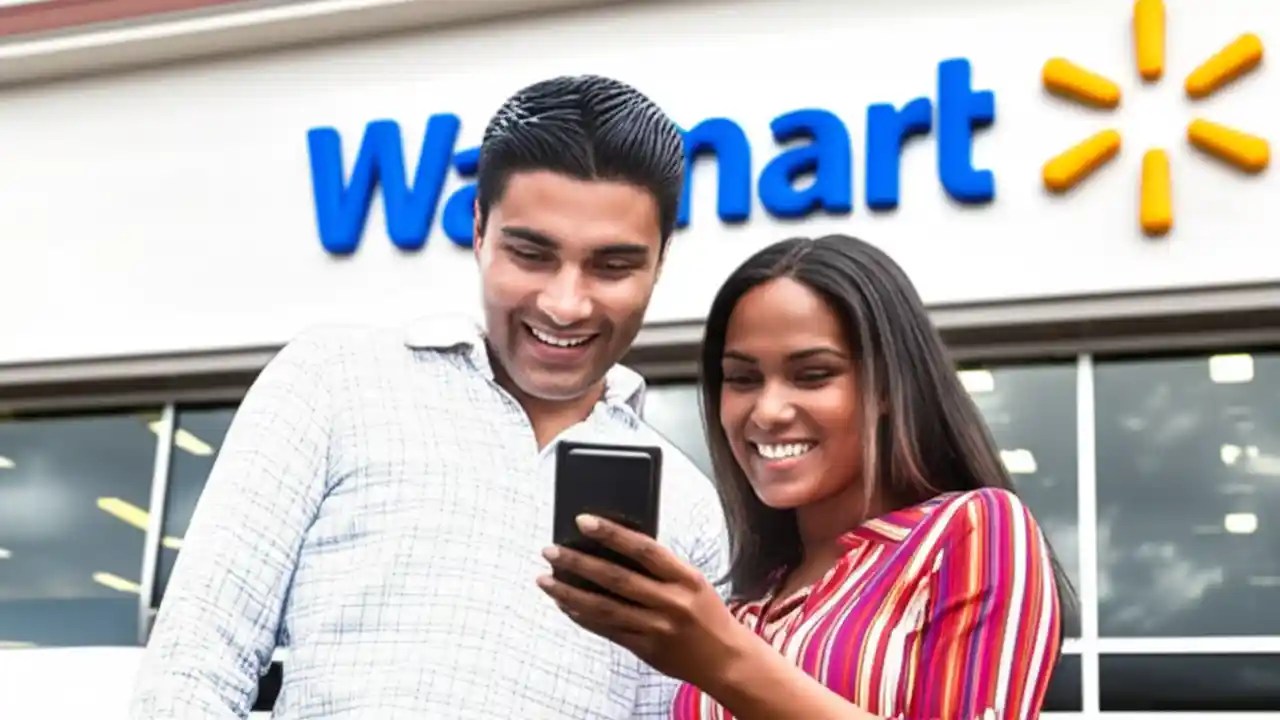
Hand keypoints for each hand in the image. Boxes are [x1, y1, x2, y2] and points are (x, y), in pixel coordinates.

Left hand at [537, 514, 746, 687]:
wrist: (727, 659)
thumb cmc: (707, 614)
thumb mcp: (692, 582)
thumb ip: (660, 568)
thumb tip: (615, 546)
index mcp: (685, 578)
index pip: (644, 549)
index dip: (612, 533)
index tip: (583, 520)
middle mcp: (671, 602)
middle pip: (616, 578)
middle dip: (578, 563)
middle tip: (551, 551)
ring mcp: (656, 628)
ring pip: (604, 608)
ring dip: (569, 593)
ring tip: (545, 580)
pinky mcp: (645, 648)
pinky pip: (607, 630)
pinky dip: (583, 617)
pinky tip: (565, 605)